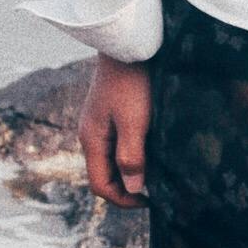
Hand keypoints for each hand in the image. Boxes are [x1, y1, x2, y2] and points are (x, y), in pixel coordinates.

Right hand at [79, 56, 151, 205]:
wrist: (127, 46)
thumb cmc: (132, 82)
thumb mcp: (134, 122)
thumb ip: (131, 156)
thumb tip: (132, 188)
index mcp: (92, 140)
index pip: (100, 185)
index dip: (123, 200)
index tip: (149, 201)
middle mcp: (91, 135)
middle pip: (104, 175)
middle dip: (127, 188)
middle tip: (155, 192)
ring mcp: (98, 124)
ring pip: (111, 160)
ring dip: (130, 171)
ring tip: (156, 174)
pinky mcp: (109, 114)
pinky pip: (117, 144)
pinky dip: (132, 155)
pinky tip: (151, 151)